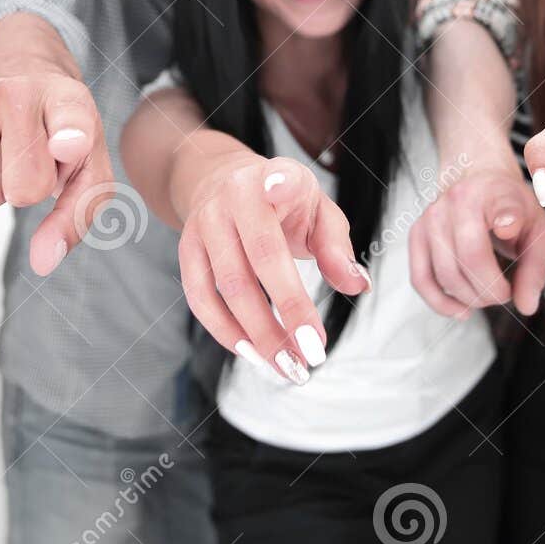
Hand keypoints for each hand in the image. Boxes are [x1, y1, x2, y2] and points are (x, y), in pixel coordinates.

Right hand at [0, 70, 112, 276]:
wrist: (26, 86)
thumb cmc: (61, 137)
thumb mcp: (88, 172)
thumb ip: (76, 217)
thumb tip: (42, 261)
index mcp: (70, 103)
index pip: (71, 123)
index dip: (70, 138)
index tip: (70, 146)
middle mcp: (22, 94)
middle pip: (21, 191)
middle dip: (27, 192)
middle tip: (32, 163)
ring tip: (7, 157)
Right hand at [179, 156, 369, 385]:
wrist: (222, 182)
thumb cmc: (283, 202)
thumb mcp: (318, 210)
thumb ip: (337, 247)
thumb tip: (358, 285)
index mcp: (276, 177)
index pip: (279, 180)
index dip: (279, 185)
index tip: (281, 190)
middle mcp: (236, 196)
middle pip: (259, 258)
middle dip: (287, 313)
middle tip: (312, 355)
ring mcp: (206, 222)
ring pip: (228, 286)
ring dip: (259, 334)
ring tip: (287, 366)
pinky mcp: (186, 248)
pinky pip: (200, 298)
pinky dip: (226, 331)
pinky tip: (252, 353)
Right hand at [408, 156, 544, 317]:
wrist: (474, 178)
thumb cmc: (508, 205)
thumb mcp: (535, 229)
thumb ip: (535, 268)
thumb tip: (526, 306)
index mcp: (497, 194)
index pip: (502, 207)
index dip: (506, 219)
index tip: (508, 227)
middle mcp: (459, 201)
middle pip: (471, 259)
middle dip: (492, 291)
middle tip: (505, 293)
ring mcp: (432, 217)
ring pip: (446, 275)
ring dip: (470, 299)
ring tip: (487, 296)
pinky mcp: (416, 233)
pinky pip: (421, 278)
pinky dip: (439, 302)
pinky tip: (461, 311)